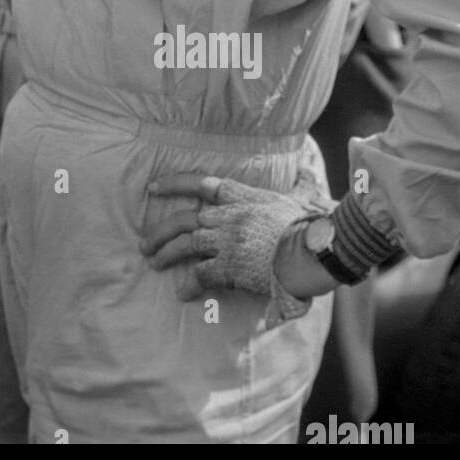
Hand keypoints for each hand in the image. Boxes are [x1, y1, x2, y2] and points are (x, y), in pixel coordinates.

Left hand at [140, 172, 334, 307]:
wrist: (314, 249)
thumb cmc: (311, 225)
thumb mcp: (301, 197)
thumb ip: (300, 183)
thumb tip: (308, 168)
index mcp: (242, 196)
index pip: (200, 184)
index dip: (173, 184)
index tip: (152, 187)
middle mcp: (228, 216)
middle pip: (183, 220)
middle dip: (160, 231)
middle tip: (146, 243)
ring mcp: (226, 241)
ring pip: (185, 245)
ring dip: (166, 254)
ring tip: (154, 262)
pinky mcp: (230, 266)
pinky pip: (200, 274)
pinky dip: (189, 283)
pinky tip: (182, 292)